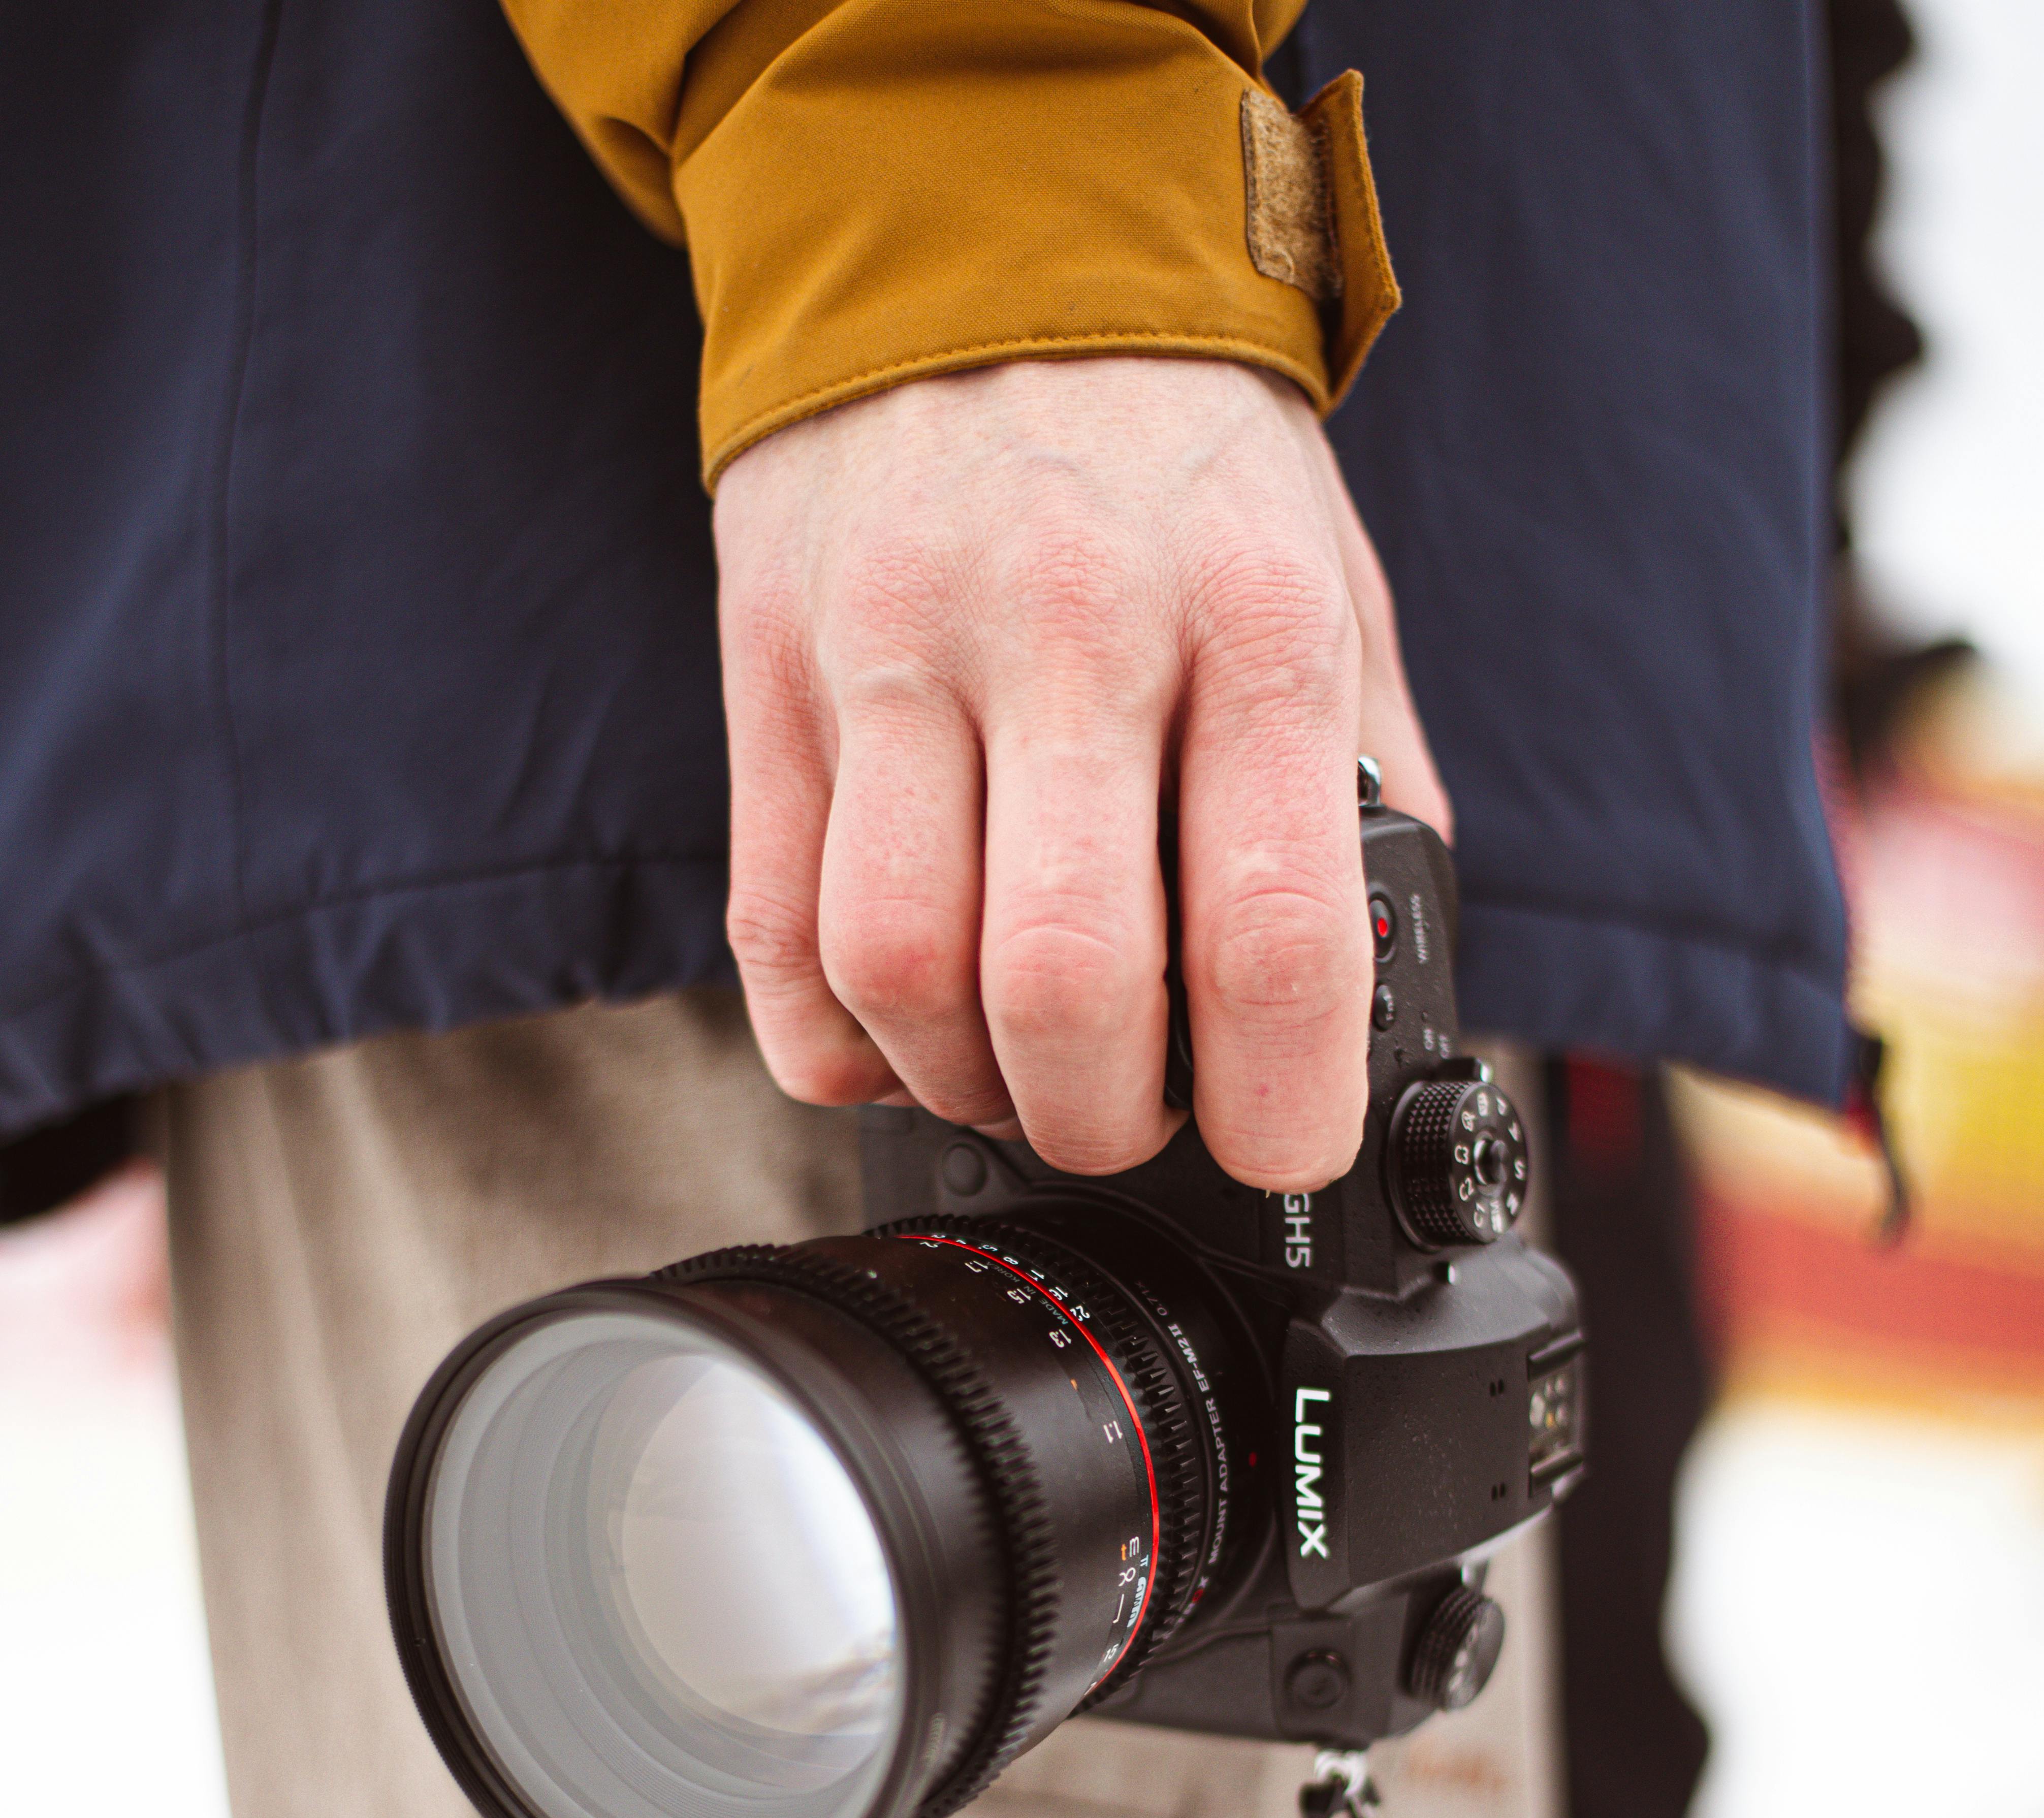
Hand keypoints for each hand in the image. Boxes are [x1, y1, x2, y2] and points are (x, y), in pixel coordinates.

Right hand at [714, 357, 1448, 1191]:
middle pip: (1062, 985)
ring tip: (1011, 1070)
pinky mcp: (775, 675)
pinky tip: (902, 1025)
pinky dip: (839, 1039)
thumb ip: (1367, 783)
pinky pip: (779, 939)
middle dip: (1100, 1119)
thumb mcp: (1332, 581)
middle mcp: (1071, 632)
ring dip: (962, 1081)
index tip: (1271, 1145)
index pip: (1266, 933)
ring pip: (897, 973)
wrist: (979, 228)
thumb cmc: (1176, 452)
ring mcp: (899, 651)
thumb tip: (1379, 983)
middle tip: (1124, 1118)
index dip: (1274, 1101)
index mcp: (1249, 623)